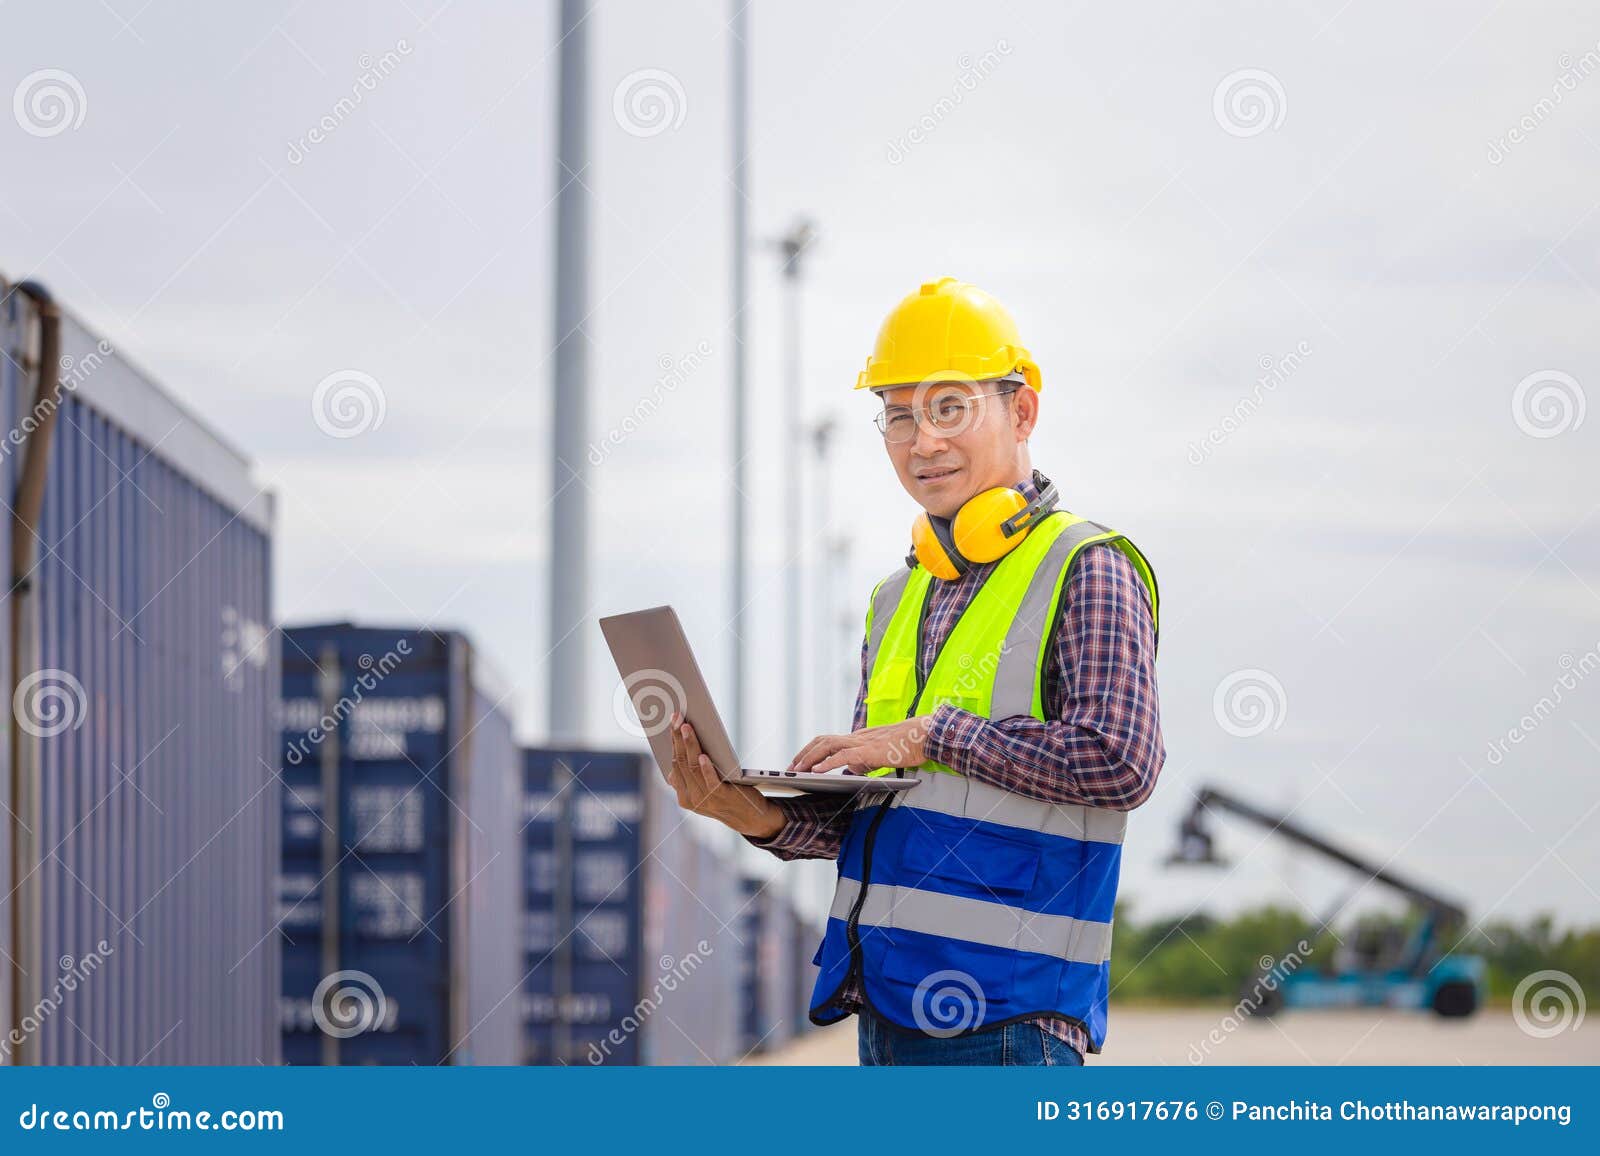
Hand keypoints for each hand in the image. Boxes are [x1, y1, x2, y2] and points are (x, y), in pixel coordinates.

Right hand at [666, 713, 784, 839]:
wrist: (751, 819)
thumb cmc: (728, 796)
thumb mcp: (705, 789)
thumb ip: (691, 776)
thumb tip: (677, 756)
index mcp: (684, 795)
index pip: (674, 764)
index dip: (672, 743)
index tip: (671, 724)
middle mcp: (691, 798)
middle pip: (681, 763)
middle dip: (677, 738)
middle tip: (677, 718)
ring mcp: (705, 800)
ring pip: (692, 767)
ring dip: (689, 745)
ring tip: (687, 728)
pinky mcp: (721, 798)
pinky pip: (710, 781)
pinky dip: (706, 768)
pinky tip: (703, 755)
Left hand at [788, 718, 929, 775]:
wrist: (924, 737)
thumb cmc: (906, 746)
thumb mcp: (879, 756)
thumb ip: (863, 761)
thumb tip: (850, 770)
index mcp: (858, 738)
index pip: (828, 740)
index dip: (811, 750)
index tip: (800, 762)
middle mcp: (856, 737)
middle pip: (822, 740)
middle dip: (804, 753)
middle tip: (791, 767)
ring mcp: (861, 742)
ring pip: (827, 745)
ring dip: (810, 758)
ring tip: (797, 769)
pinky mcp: (869, 751)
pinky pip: (843, 756)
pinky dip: (827, 763)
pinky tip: (817, 771)